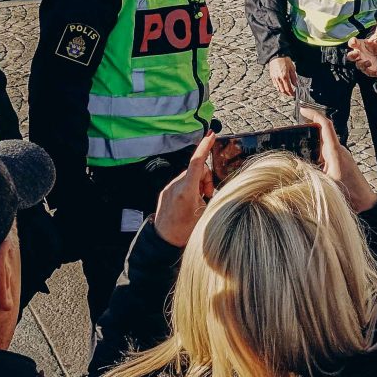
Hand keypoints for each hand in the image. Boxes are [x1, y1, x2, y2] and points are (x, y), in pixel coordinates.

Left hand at [152, 132, 217, 247]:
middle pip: (197, 171)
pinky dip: (189, 189)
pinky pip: (182, 183)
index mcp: (187, 190)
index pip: (197, 162)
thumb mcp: (204, 214)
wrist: (163, 241)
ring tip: (198, 202)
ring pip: (190, 177)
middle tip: (207, 196)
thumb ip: (208, 196)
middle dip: (206, 180)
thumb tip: (212, 188)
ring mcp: (169, 188)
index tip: (210, 135)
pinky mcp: (166, 191)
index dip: (205, 147)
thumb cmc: (185, 232)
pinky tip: (189, 203)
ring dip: (198, 186)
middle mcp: (176, 186)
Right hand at [268, 56, 297, 98]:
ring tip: (287, 91)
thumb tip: (296, 84)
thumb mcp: (292, 68)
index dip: (291, 93)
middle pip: (283, 90)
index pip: (288, 89)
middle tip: (291, 94)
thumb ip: (294, 77)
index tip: (294, 94)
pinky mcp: (272, 77)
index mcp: (285, 76)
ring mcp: (275, 78)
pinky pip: (275, 85)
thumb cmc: (284, 60)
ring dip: (283, 91)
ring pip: (278, 89)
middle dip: (287, 93)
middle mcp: (279, 79)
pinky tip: (282, 86)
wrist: (276, 55)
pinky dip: (279, 87)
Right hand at [298, 105, 375, 213]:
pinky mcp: (340, 164)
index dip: (313, 114)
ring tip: (296, 154)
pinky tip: (307, 168)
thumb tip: (295, 166)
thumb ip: (309, 174)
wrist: (365, 204)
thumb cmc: (349, 195)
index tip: (303, 110)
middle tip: (292, 135)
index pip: (325, 125)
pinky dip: (315, 156)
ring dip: (310, 147)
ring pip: (322, 146)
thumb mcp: (324, 184)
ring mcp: (340, 156)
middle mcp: (338, 151)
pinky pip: (325, 155)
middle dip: (306, 132)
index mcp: (335, 151)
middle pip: (321, 134)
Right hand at [346, 18, 376, 77]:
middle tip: (356, 53)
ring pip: (359, 65)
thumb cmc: (373, 46)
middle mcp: (359, 55)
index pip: (352, 43)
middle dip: (352, 55)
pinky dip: (373, 73)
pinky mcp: (368, 70)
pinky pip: (368, 73)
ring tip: (369, 62)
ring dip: (363, 64)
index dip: (352, 42)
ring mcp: (362, 63)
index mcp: (359, 45)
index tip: (354, 40)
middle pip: (351, 56)